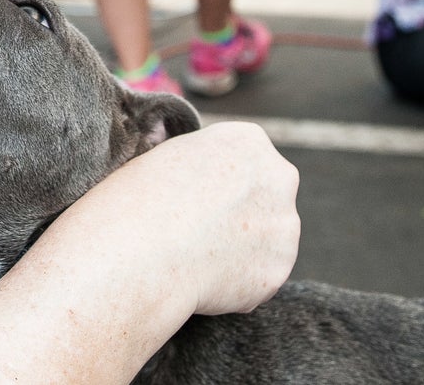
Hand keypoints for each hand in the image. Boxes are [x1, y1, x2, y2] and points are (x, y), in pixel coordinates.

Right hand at [98, 122, 299, 316]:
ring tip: (198, 256)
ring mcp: (284, 225)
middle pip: (265, 196)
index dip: (218, 182)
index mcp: (247, 140)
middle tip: (201, 230)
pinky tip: (206, 279)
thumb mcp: (169, 156)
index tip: (197, 199)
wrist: (139, 254)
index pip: (244, 160)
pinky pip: (260, 276)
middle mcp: (278, 177)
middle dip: (242, 213)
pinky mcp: (278, 269)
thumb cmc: (139, 201)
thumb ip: (204, 164)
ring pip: (267, 239)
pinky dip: (238, 282)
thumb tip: (206, 181)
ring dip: (242, 249)